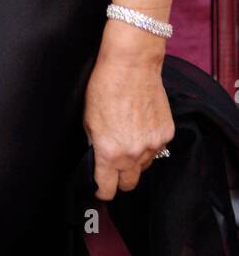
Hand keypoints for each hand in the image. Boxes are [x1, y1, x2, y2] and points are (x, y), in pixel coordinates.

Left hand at [83, 40, 173, 199]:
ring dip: (136, 159)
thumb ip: (94, 145)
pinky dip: (149, 143)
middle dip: (120, 178)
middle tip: (114, 164)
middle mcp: (133, 153)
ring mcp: (153, 145)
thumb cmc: (105, 87)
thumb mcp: (88, 120)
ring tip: (128, 136)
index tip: (100, 186)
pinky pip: (157, 149)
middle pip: (129, 184)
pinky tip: (141, 125)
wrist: (131, 66)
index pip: (107, 189)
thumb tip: (96, 160)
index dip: (101, 189)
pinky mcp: (167, 133)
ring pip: (144, 166)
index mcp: (110, 152)